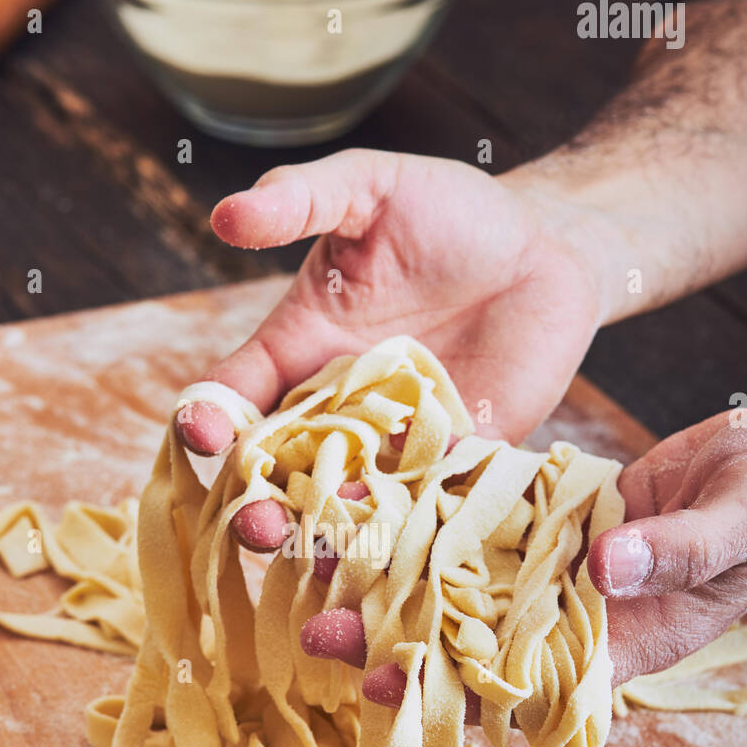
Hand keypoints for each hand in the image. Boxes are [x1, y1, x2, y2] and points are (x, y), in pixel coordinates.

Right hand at [177, 147, 608, 549]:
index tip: (201, 432)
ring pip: (340, 508)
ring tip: (313, 553)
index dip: (208, 418)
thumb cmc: (449, 212)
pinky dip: (402, 538)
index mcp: (297, 352)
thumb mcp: (368, 188)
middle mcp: (334, 412)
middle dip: (257, 502)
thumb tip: (225, 215)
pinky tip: (391, 558)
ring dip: (321, 536)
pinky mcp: (453, 468)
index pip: (233, 396)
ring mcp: (392, 447)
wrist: (545, 248)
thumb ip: (302, 199)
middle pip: (274, 473)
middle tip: (255, 521)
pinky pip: (419, 513)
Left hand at [302, 411, 746, 703]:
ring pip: (459, 571)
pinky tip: (369, 488)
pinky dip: (425, 498)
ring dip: (392, 568)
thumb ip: (683, 553)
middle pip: (470, 633)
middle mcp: (568, 609)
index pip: (525, 685)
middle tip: (319, 636)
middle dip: (394, 637)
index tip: (386, 690)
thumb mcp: (742, 524)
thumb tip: (609, 570)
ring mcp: (549, 558)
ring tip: (317, 562)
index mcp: (619, 641)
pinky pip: (476, 505)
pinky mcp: (541, 507)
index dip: (454, 694)